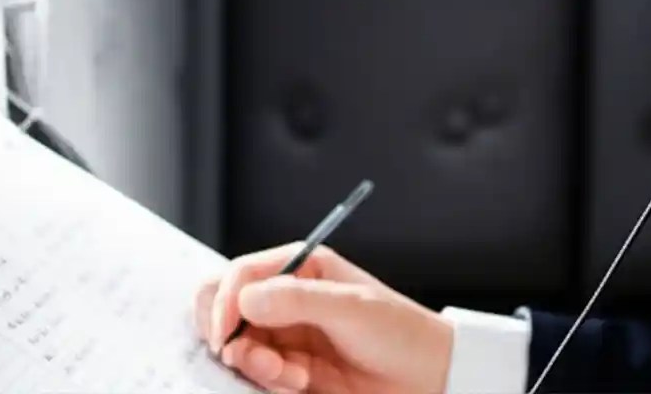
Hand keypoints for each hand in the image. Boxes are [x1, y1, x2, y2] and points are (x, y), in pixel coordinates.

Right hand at [195, 243, 453, 392]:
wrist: (426, 379)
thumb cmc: (400, 333)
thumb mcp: (353, 308)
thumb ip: (298, 300)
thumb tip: (245, 299)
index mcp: (300, 268)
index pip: (240, 274)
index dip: (225, 302)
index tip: (227, 333)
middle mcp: (286, 298)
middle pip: (225, 310)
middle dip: (232, 338)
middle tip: (256, 359)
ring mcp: (285, 334)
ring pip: (237, 347)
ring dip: (255, 365)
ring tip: (293, 376)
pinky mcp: (287, 368)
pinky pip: (254, 374)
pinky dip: (267, 382)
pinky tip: (299, 383)